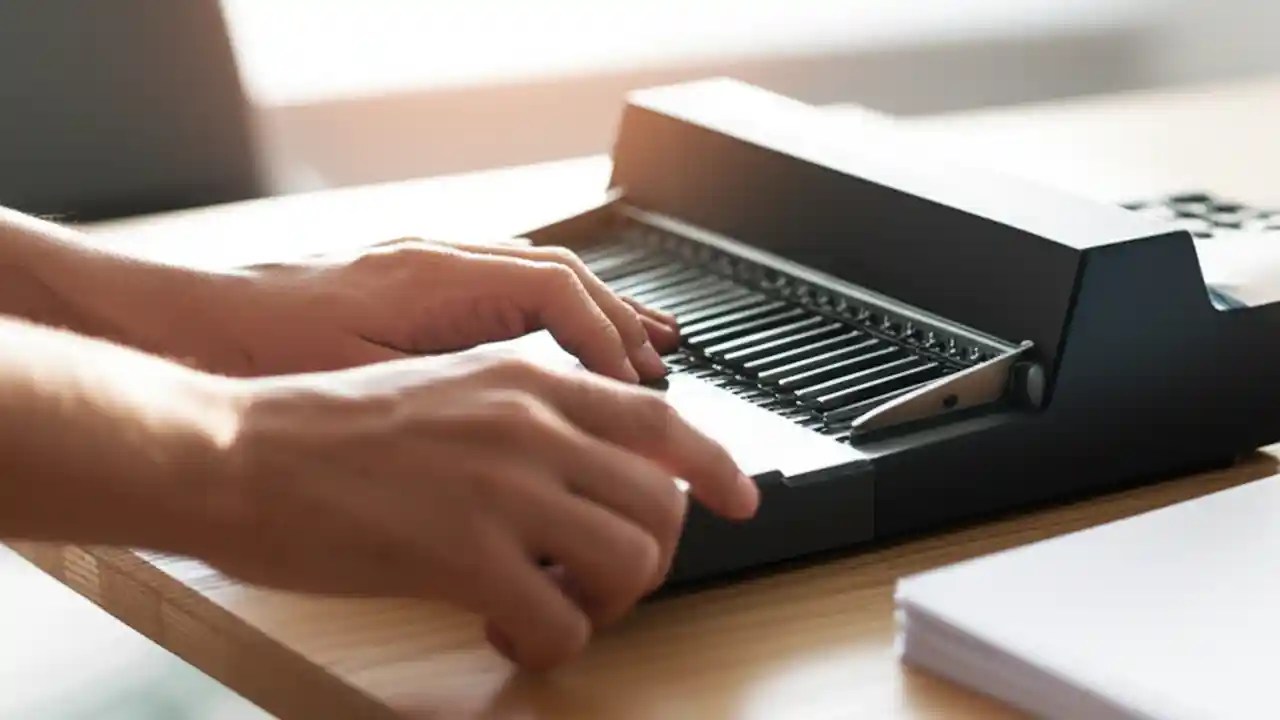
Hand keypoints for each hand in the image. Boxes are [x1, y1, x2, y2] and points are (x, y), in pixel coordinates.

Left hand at [211, 238, 678, 379]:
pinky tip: (571, 346)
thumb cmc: (268, 356)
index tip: (635, 385)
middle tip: (660, 368)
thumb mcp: (363, 388)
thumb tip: (523, 423)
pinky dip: (552, 319)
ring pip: (538, 279)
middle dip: (617, 321)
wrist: (203, 326)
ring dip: (593, 314)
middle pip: (558, 275)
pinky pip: (507, 294)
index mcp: (433, 279)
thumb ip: (446, 395)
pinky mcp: (419, 289)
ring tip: (644, 348)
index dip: (603, 336)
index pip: (551, 289)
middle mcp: (440, 262)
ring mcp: (431, 270)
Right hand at [215, 352, 758, 669]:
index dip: (717, 465)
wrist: (240, 453)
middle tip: (604, 583)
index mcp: (529, 382)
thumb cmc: (329, 429)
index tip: (740, 498)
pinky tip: (503, 629)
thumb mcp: (449, 390)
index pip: (663, 422)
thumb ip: (525, 417)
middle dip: (649, 558)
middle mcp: (532, 427)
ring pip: (630, 561)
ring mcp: (503, 490)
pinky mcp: (465, 555)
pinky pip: (560, 622)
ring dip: (606, 602)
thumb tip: (582, 465)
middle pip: (659, 504)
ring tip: (556, 608)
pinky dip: (550, 642)